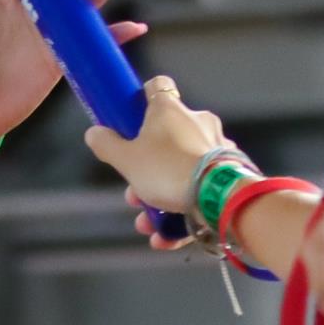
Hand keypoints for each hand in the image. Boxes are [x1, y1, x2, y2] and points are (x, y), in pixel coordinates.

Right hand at [83, 78, 227, 243]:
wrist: (218, 196)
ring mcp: (216, 146)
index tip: (132, 117)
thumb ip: (106, 145)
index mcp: (170, 109)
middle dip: (145, 169)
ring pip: (181, 168)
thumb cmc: (167, 170)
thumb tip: (94, 133)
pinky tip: (167, 236)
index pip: (156, 87)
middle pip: (165, 138)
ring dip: (161, 197)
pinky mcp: (229, 172)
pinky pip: (200, 188)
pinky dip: (183, 211)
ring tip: (148, 223)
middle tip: (134, 193)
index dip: (142, 99)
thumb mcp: (126, 159)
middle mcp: (197, 122)